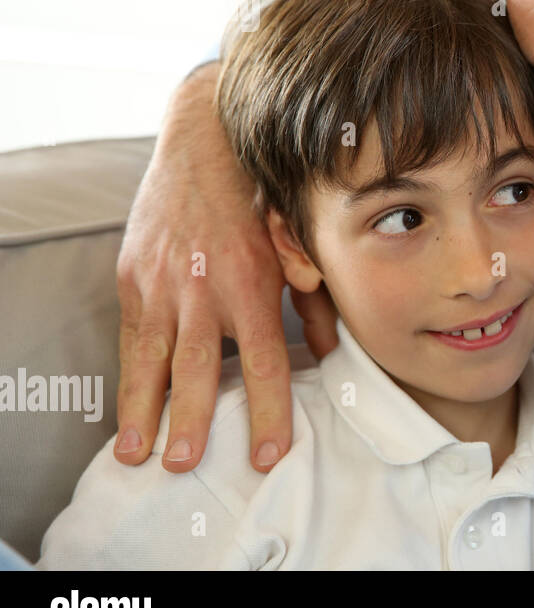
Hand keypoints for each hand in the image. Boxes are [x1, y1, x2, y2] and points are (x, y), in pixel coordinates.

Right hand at [114, 63, 339, 473]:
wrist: (205, 141)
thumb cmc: (262, 195)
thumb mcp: (299, 242)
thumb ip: (315, 298)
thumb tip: (332, 351)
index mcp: (252, 281)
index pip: (265, 362)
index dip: (268, 411)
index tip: (270, 454)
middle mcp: (203, 287)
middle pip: (197, 370)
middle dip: (192, 422)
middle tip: (187, 466)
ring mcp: (161, 283)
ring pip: (150, 359)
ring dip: (145, 411)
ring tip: (137, 455)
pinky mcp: (133, 275)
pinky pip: (130, 336)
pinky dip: (128, 375)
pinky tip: (128, 409)